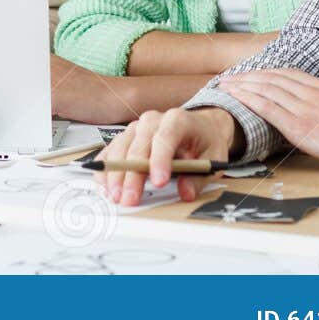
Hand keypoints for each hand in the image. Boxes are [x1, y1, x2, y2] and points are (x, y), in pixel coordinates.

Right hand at [93, 107, 236, 206]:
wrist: (200, 127)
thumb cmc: (205, 141)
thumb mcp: (214, 158)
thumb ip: (199, 177)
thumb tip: (185, 192)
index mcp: (177, 120)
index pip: (165, 138)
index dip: (160, 160)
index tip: (159, 182)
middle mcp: (152, 121)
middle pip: (138, 146)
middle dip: (132, 175)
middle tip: (130, 198)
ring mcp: (136, 128)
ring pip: (120, 148)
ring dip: (115, 175)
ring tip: (116, 197)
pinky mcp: (126, 138)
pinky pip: (110, 151)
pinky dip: (106, 169)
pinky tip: (105, 185)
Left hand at [217, 69, 318, 174]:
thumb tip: (317, 108)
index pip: (287, 73)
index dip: (266, 72)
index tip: (251, 73)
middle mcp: (312, 92)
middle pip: (272, 77)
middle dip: (248, 75)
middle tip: (229, 76)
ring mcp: (304, 107)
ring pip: (266, 88)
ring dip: (242, 84)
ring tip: (225, 84)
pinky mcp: (299, 125)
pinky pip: (267, 107)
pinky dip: (248, 98)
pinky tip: (235, 96)